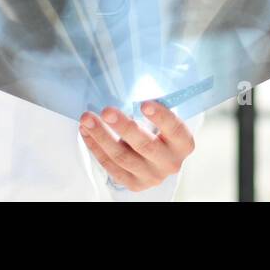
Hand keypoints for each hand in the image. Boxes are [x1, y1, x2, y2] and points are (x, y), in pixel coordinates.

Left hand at [79, 102, 194, 191]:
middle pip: (145, 145)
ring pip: (123, 157)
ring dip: (102, 136)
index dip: (161, 117)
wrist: (159, 158)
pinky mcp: (133, 183)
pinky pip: (110, 166)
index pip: (174, 129)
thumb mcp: (163, 117)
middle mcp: (170, 163)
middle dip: (124, 127)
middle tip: (107, 111)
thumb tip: (132, 86)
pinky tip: (86, 132)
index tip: (144, 104)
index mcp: (183, 144)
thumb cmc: (160, 129)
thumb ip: (154, 106)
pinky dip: (96, 148)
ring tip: (87, 119)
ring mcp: (151, 176)